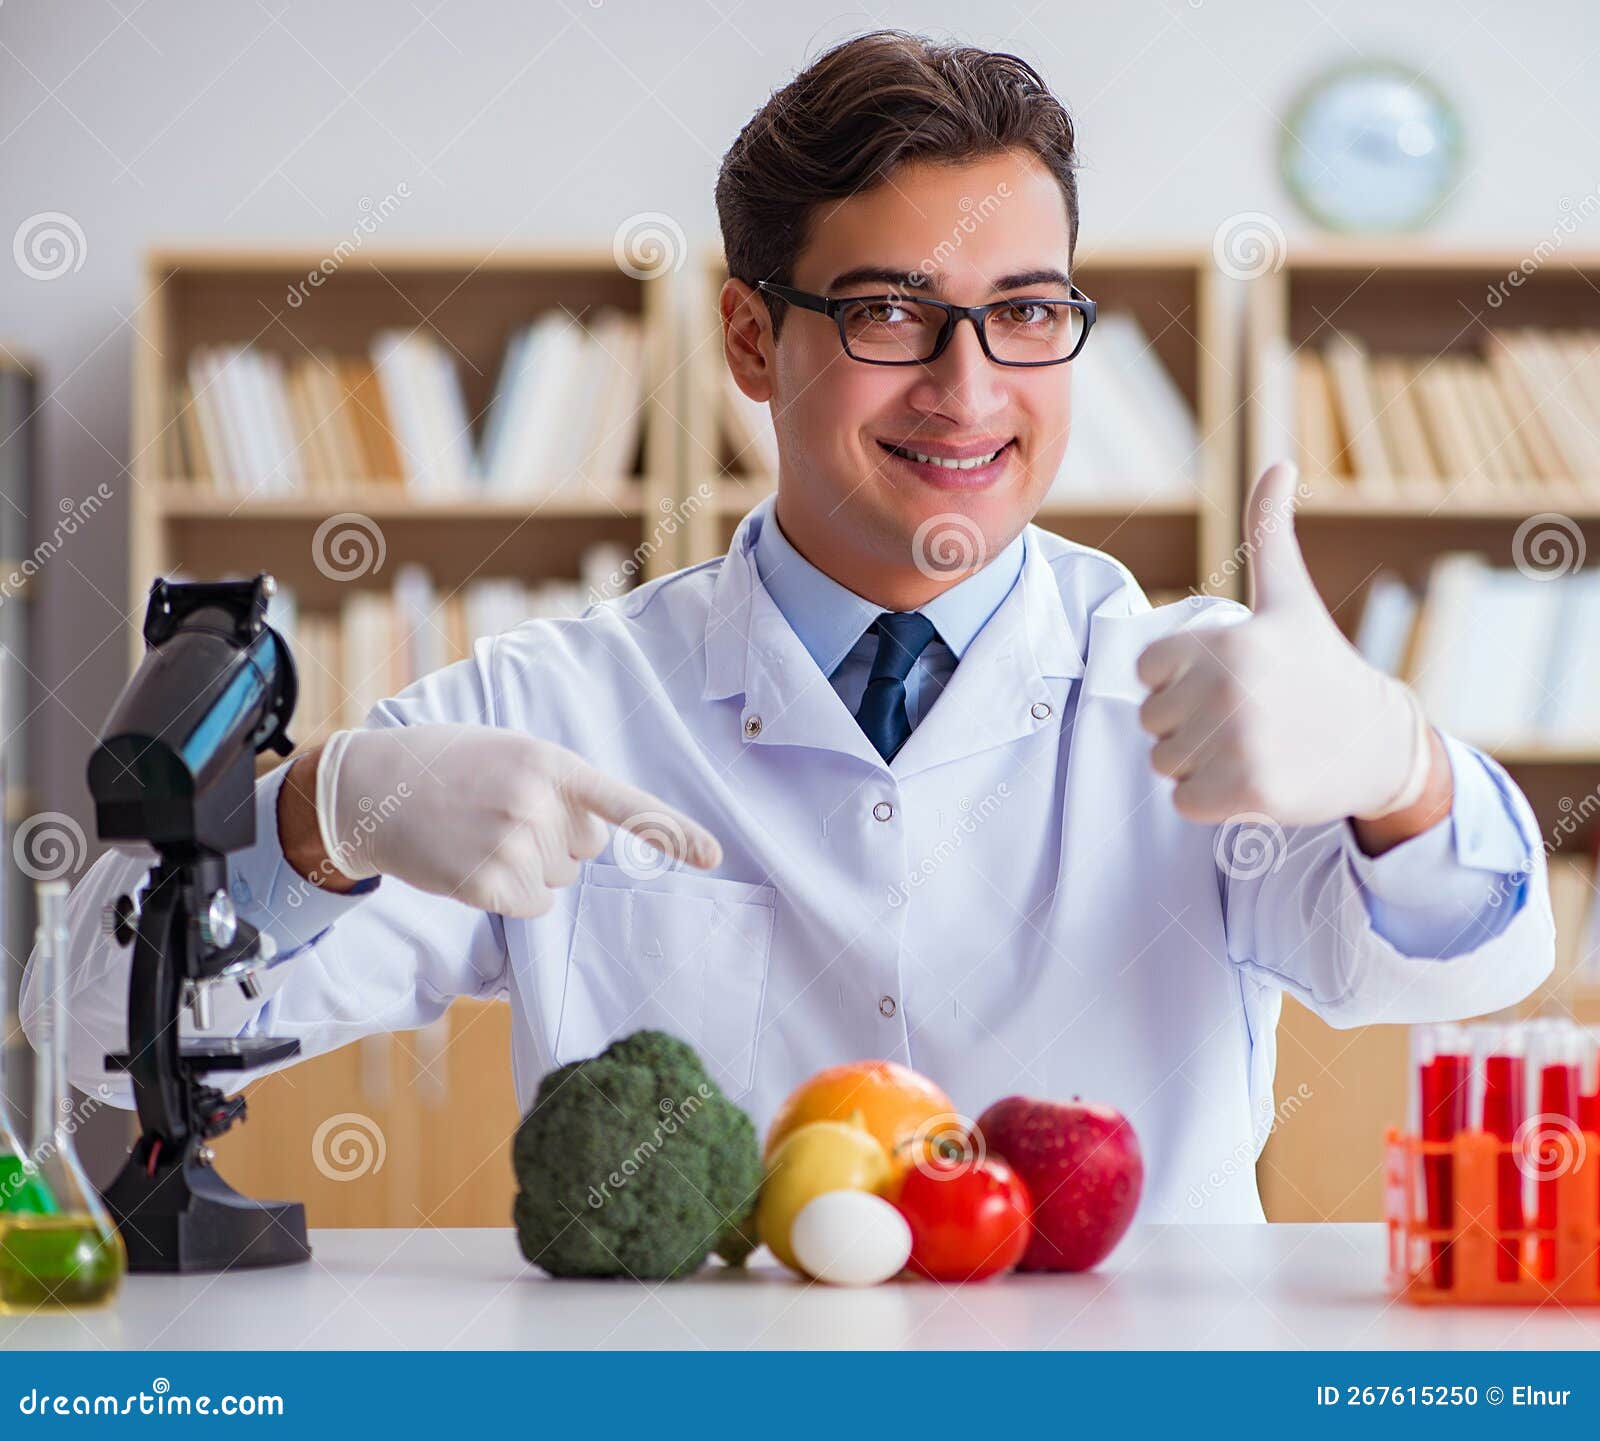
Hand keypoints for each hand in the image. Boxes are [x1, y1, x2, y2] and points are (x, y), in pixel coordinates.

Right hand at [307, 723, 721, 917]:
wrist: (374, 786)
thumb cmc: (450, 767)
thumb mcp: (512, 753)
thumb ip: (560, 788)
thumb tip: (594, 844)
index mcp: (551, 764)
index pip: (624, 802)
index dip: (673, 832)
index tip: (714, 856)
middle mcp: (537, 803)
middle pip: (584, 851)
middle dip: (552, 841)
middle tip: (499, 816)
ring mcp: (511, 845)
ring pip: (557, 881)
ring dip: (526, 868)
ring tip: (479, 835)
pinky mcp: (487, 883)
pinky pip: (531, 906)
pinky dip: (508, 895)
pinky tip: (471, 863)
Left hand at [1135, 461, 1431, 827]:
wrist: (1377, 743)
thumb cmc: (1319, 664)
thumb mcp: (1289, 595)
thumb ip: (1269, 530)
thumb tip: (1278, 463)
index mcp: (1226, 641)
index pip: (1146, 673)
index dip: (1178, 681)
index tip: (1226, 678)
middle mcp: (1230, 688)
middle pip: (1151, 722)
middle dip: (1188, 726)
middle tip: (1244, 717)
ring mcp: (1239, 742)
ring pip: (1164, 763)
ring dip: (1198, 763)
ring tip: (1250, 745)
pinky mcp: (1247, 791)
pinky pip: (1184, 802)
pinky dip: (1209, 800)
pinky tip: (1252, 778)